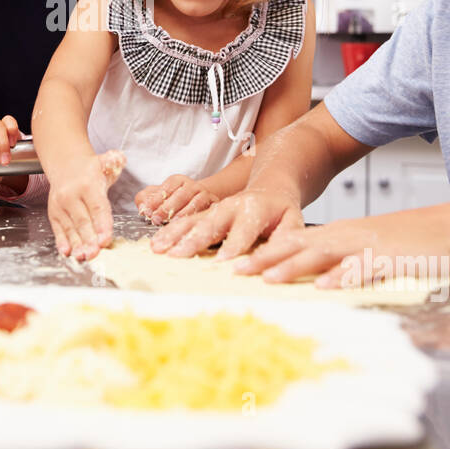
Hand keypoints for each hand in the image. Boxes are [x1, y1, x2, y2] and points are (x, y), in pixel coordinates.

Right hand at [46, 149, 124, 260]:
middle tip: (95, 253)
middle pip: (82, 220)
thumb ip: (114, 161)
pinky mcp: (54, 213)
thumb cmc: (90, 170)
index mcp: (87, 184)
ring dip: (77, 244)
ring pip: (70, 227)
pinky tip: (66, 252)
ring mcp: (60, 205)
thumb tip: (120, 158)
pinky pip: (58, 229)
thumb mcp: (105, 162)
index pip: (97, 207)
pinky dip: (61, 241)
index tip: (106, 239)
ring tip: (83, 257)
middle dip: (89, 239)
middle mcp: (71, 195)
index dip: (102, 224)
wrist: (66, 166)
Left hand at [135, 174, 218, 224]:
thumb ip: (146, 198)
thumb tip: (141, 206)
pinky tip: (189, 226)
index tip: (147, 211)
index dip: (156, 199)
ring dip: (183, 214)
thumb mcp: (159, 196)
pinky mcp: (214, 206)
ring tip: (171, 223)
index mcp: (178, 181)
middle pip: (181, 195)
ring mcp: (205, 195)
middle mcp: (193, 186)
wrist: (202, 201)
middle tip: (156, 219)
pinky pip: (208, 211)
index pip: (167, 187)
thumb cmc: (175, 201)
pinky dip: (198, 218)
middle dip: (167, 208)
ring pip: (196, 203)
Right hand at [151, 187, 302, 258]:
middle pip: (211, 225)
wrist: (269, 187)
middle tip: (179, 255)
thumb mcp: (293, 222)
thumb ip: (286, 240)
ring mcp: (216, 209)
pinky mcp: (205, 213)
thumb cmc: (282, 211)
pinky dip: (169, 232)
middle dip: (194, 241)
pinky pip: (185, 222)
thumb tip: (278, 260)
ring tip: (158, 249)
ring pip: (192, 222)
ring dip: (174, 235)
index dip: (233, 245)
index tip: (221, 261)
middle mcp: (232, 207)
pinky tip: (156, 244)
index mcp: (255, 209)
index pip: (244, 229)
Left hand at [231, 208, 449, 286]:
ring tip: (270, 279)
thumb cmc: (400, 243)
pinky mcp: (388, 259)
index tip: (236, 266)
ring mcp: (366, 247)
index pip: (292, 242)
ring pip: (324, 256)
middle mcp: (346, 237)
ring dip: (295, 267)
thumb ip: (334, 259)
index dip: (264, 253)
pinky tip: (328, 286)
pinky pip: (362, 268)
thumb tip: (307, 275)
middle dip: (267, 259)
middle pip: (299, 247)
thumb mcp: (361, 246)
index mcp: (337, 235)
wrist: (444, 231)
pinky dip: (344, 276)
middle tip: (238, 272)